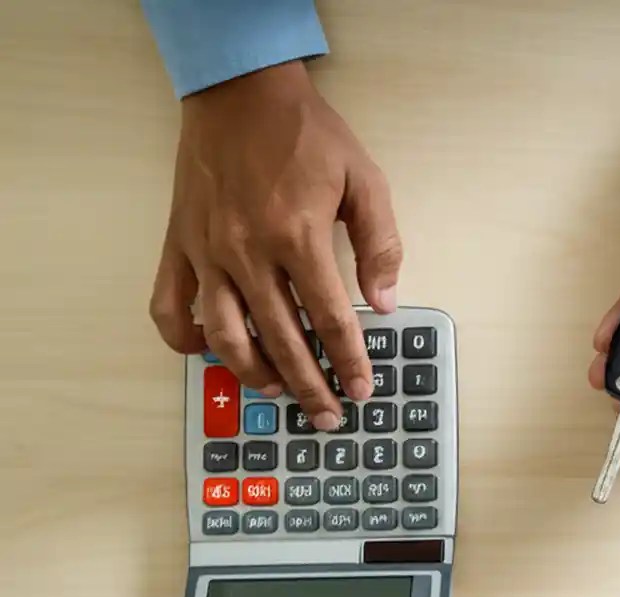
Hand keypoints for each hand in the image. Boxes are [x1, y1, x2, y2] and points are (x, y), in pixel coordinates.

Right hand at [148, 61, 401, 430]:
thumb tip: (385, 303)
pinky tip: (211, 352)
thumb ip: (380, 244)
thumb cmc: (308, 136)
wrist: (240, 94)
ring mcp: (206, 252)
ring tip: (278, 392)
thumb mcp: (365, 180)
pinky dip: (185, 340)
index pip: (329, 319)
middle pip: (281, 340)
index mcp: (297, 237)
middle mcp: (248, 253)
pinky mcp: (177, 245)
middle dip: (309, 386)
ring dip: (253, 373)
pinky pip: (169, 308)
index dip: (349, 361)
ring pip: (226, 335)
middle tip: (328, 415)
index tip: (363, 390)